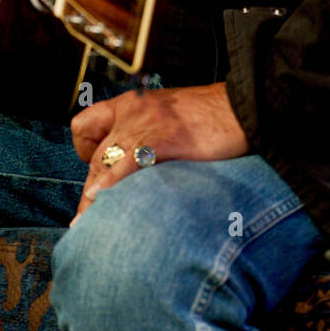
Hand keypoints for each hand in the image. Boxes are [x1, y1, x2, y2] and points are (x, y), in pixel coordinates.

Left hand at [70, 82, 248, 223]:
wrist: (245, 106)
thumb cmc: (214, 118)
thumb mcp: (171, 119)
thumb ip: (149, 139)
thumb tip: (137, 173)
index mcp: (132, 105)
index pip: (84, 126)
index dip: (85, 153)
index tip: (97, 178)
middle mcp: (133, 112)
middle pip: (96, 155)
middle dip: (91, 192)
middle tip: (89, 220)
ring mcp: (146, 123)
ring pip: (105, 162)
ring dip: (94, 198)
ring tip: (86, 225)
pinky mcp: (164, 137)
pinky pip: (128, 162)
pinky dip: (112, 183)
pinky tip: (102, 200)